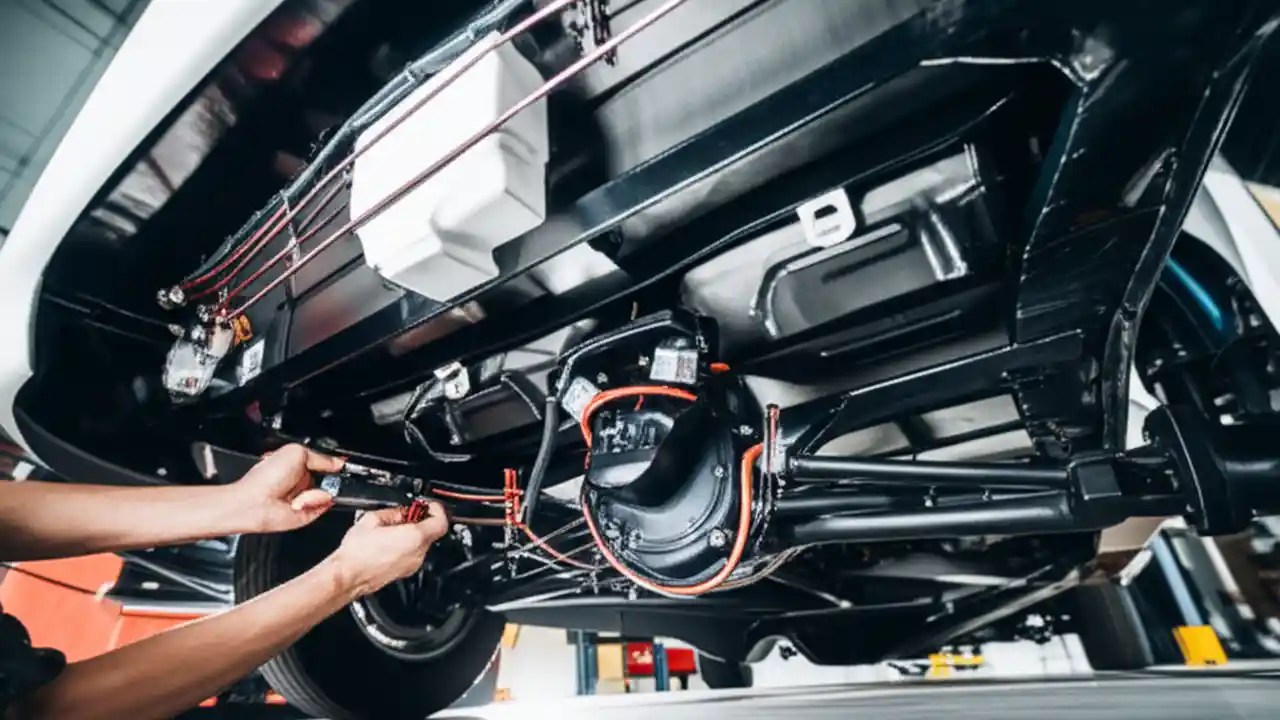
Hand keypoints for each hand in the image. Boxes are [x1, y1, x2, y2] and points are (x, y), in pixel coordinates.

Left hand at [232, 444, 344, 533]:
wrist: (255, 502)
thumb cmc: (265, 477)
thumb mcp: (296, 453)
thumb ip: (321, 457)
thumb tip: (339, 462)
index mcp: (298, 465)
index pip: (325, 462)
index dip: (334, 463)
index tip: (342, 463)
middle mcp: (303, 481)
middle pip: (331, 478)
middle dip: (330, 477)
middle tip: (319, 476)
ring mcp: (306, 497)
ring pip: (329, 492)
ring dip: (318, 490)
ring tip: (301, 492)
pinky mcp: (308, 513)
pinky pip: (324, 506)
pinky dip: (316, 502)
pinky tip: (301, 501)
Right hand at [327, 502, 448, 596]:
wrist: (347, 576)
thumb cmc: (357, 553)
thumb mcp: (373, 519)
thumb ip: (394, 512)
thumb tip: (402, 511)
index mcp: (414, 537)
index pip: (441, 521)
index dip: (437, 509)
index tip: (428, 504)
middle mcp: (418, 553)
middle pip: (432, 532)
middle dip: (421, 520)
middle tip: (407, 513)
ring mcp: (412, 565)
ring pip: (422, 543)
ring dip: (413, 533)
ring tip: (393, 528)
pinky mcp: (405, 572)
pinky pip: (413, 554)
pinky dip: (407, 545)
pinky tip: (390, 542)